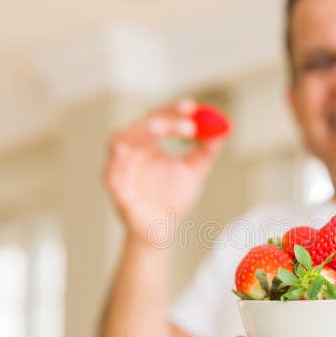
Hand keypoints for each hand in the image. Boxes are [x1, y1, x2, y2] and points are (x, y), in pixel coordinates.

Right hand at [103, 98, 226, 242]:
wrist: (162, 230)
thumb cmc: (174, 197)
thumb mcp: (195, 171)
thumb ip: (207, 149)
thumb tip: (224, 127)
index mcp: (148, 141)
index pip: (159, 116)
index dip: (173, 110)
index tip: (192, 106)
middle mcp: (131, 150)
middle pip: (142, 125)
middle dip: (163, 120)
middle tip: (187, 123)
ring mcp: (120, 168)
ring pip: (122, 142)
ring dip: (140, 133)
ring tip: (158, 128)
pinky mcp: (114, 188)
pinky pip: (111, 173)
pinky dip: (117, 161)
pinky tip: (124, 152)